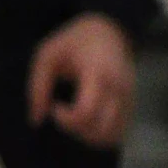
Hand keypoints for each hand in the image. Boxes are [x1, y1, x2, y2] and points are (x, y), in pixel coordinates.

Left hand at [27, 13, 133, 148]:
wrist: (109, 30)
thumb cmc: (74, 42)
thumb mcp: (47, 55)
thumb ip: (37, 87)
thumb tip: (36, 121)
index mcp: (98, 73)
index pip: (86, 113)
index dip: (65, 119)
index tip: (55, 106)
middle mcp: (119, 89)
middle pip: (100, 131)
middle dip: (75, 130)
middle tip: (64, 114)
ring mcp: (129, 99)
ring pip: (111, 137)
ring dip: (88, 137)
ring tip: (74, 118)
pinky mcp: (131, 106)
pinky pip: (118, 134)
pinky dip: (100, 135)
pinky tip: (86, 121)